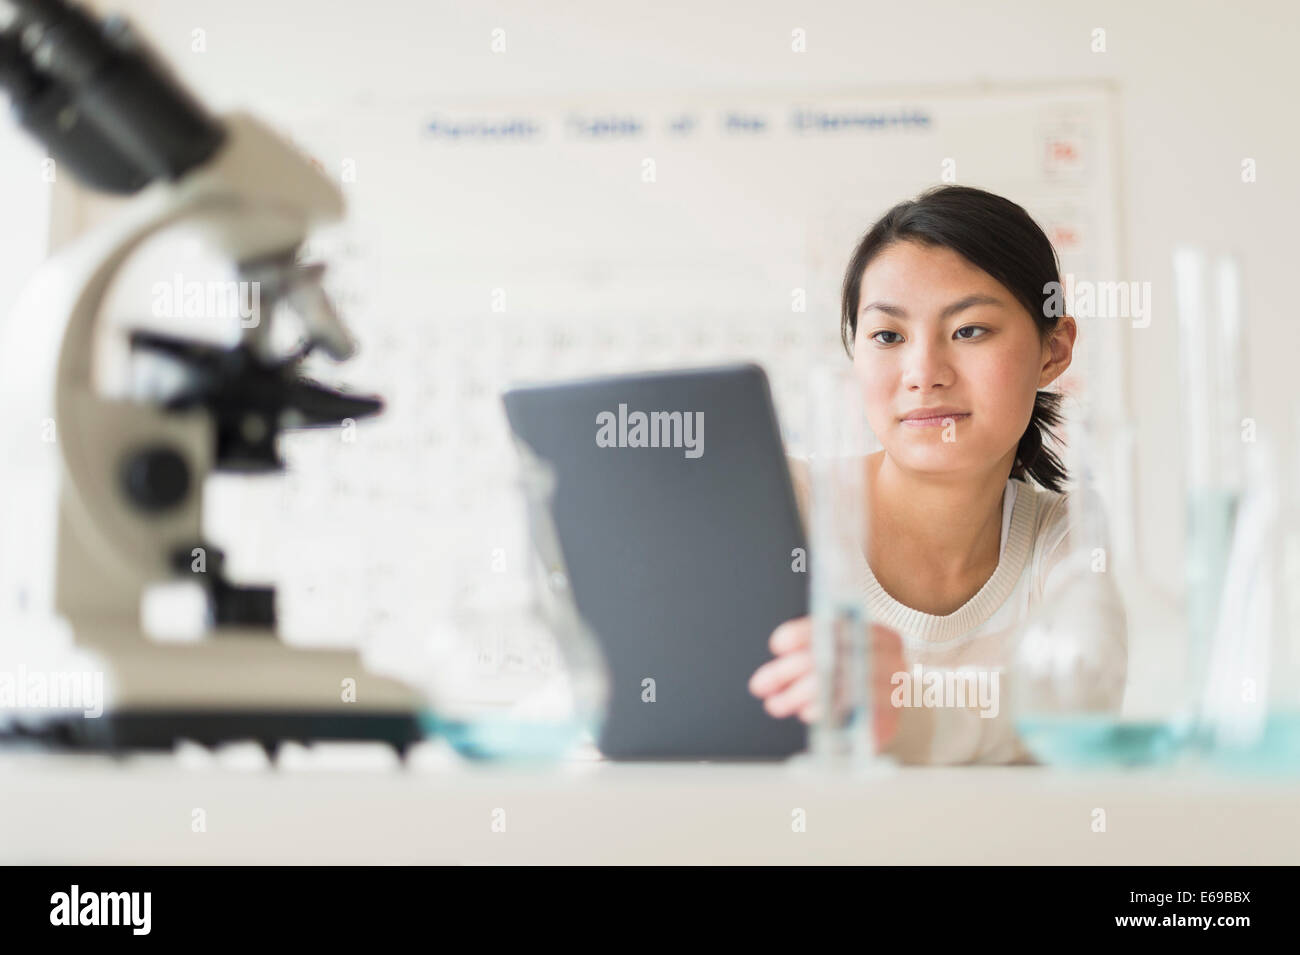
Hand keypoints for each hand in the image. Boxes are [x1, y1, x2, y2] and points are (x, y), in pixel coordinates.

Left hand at [747, 615, 903, 749]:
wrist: (879, 712)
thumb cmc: (850, 677)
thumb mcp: (832, 655)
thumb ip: (808, 650)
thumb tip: (775, 662)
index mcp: (880, 635)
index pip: (841, 626)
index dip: (805, 634)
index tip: (777, 645)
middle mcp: (892, 661)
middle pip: (839, 658)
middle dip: (793, 670)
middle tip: (762, 683)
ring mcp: (893, 693)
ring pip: (842, 687)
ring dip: (802, 695)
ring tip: (776, 702)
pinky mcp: (887, 723)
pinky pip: (851, 716)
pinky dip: (826, 713)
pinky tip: (805, 712)